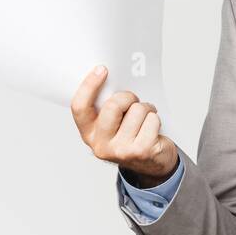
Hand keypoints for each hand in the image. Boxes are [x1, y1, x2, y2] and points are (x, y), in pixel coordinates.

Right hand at [71, 65, 178, 184]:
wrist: (152, 164)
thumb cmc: (132, 137)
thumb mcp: (113, 125)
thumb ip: (107, 108)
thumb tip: (112, 78)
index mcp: (89, 134)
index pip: (79, 107)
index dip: (89, 86)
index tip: (102, 69)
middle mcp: (101, 145)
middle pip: (113, 105)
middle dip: (128, 97)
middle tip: (133, 101)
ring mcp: (121, 150)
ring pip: (137, 110)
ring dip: (146, 109)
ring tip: (145, 119)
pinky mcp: (141, 151)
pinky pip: (152, 120)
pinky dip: (155, 119)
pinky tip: (153, 129)